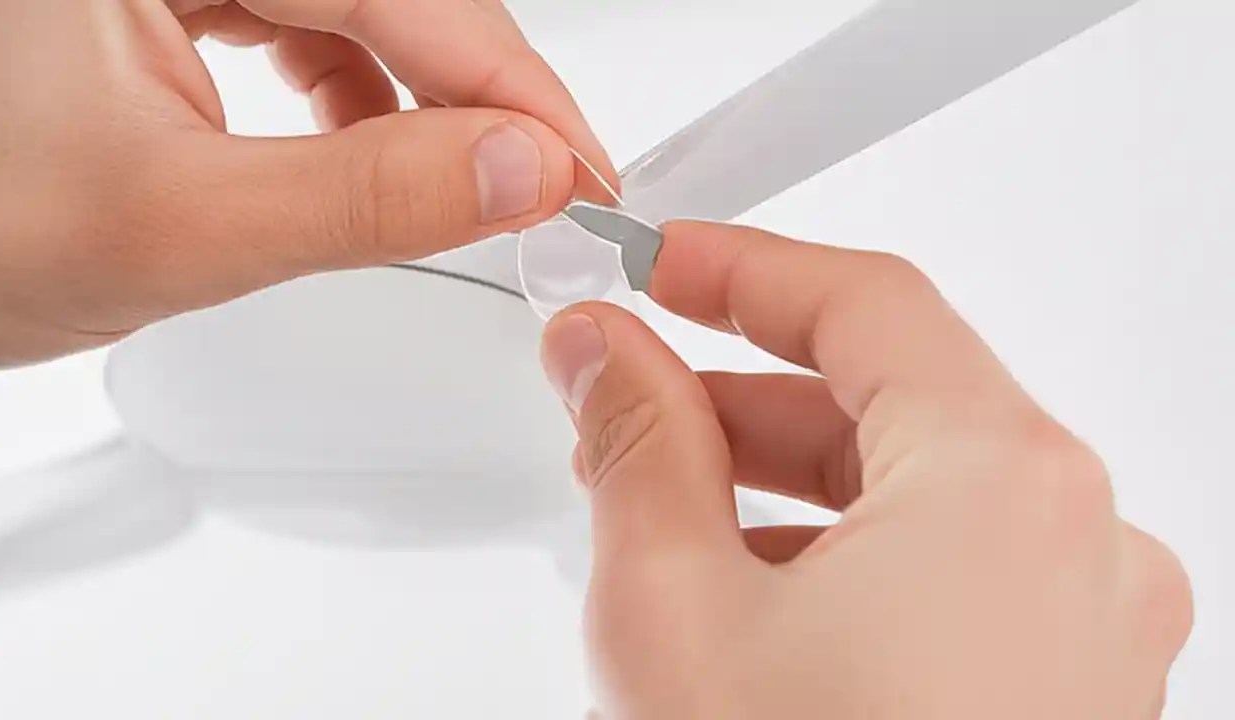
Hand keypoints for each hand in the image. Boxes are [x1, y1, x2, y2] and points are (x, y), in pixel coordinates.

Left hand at [0, 0, 614, 369]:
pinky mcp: (163, 4)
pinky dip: (355, 96)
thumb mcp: (181, 225)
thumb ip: (365, 197)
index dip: (511, 87)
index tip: (578, 172)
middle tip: (544, 188)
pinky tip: (364, 153)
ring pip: (355, 8)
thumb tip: (518, 172)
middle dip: (478, 93)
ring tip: (458, 185)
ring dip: (422, 97)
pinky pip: (302, 26)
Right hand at [541, 222, 1192, 718]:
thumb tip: (605, 352)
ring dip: (786, 488)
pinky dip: (847, 564)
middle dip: (743, 397)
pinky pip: (950, 580)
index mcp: (1009, 487)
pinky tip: (750, 605)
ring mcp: (1090, 633)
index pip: (866, 302)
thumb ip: (638, 445)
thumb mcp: (675, 610)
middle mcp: (1083, 549)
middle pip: (893, 402)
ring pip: (918, 499)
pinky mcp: (1065, 697)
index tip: (659, 263)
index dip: (741, 268)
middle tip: (626, 396)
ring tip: (665, 513)